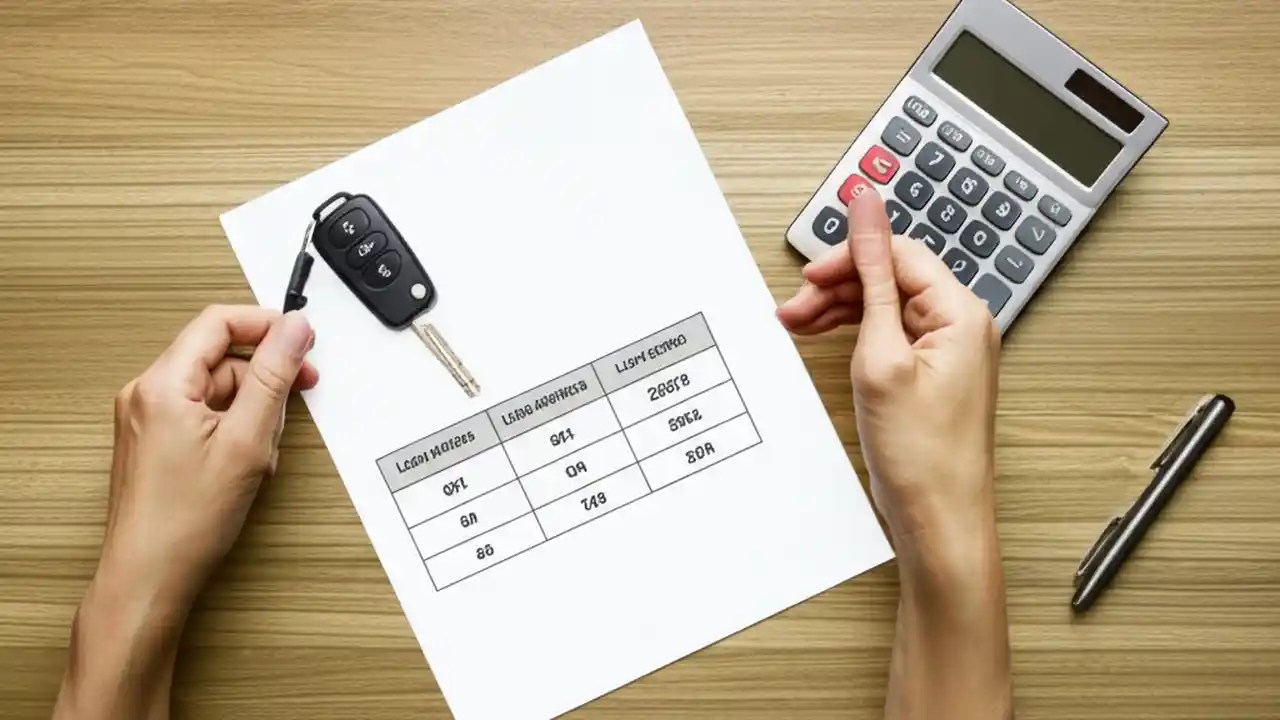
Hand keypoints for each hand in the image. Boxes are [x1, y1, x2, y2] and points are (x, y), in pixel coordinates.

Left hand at [55, 306, 317, 719]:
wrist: (148, 579)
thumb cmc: (185, 522)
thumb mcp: (247, 441)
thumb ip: (273, 377)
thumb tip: (294, 329)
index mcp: (162, 384)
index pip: (219, 323)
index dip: (266, 325)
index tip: (302, 340)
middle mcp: (147, 395)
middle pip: (220, 357)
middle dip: (265, 374)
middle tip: (299, 393)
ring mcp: (148, 420)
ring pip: (216, 389)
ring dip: (252, 408)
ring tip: (265, 448)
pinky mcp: (155, 443)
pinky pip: (203, 414)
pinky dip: (234, 428)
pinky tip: (248, 460)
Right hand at [779, 193, 1011, 719]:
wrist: (939, 522)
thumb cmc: (920, 454)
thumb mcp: (881, 355)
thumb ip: (873, 276)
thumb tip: (868, 209)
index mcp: (961, 312)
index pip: (899, 252)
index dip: (847, 257)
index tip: (805, 273)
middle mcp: (963, 325)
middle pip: (892, 276)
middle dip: (837, 286)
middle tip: (793, 310)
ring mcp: (949, 351)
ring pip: (886, 304)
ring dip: (840, 310)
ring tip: (797, 326)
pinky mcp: (933, 374)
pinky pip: (891, 333)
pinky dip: (855, 334)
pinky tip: (825, 341)